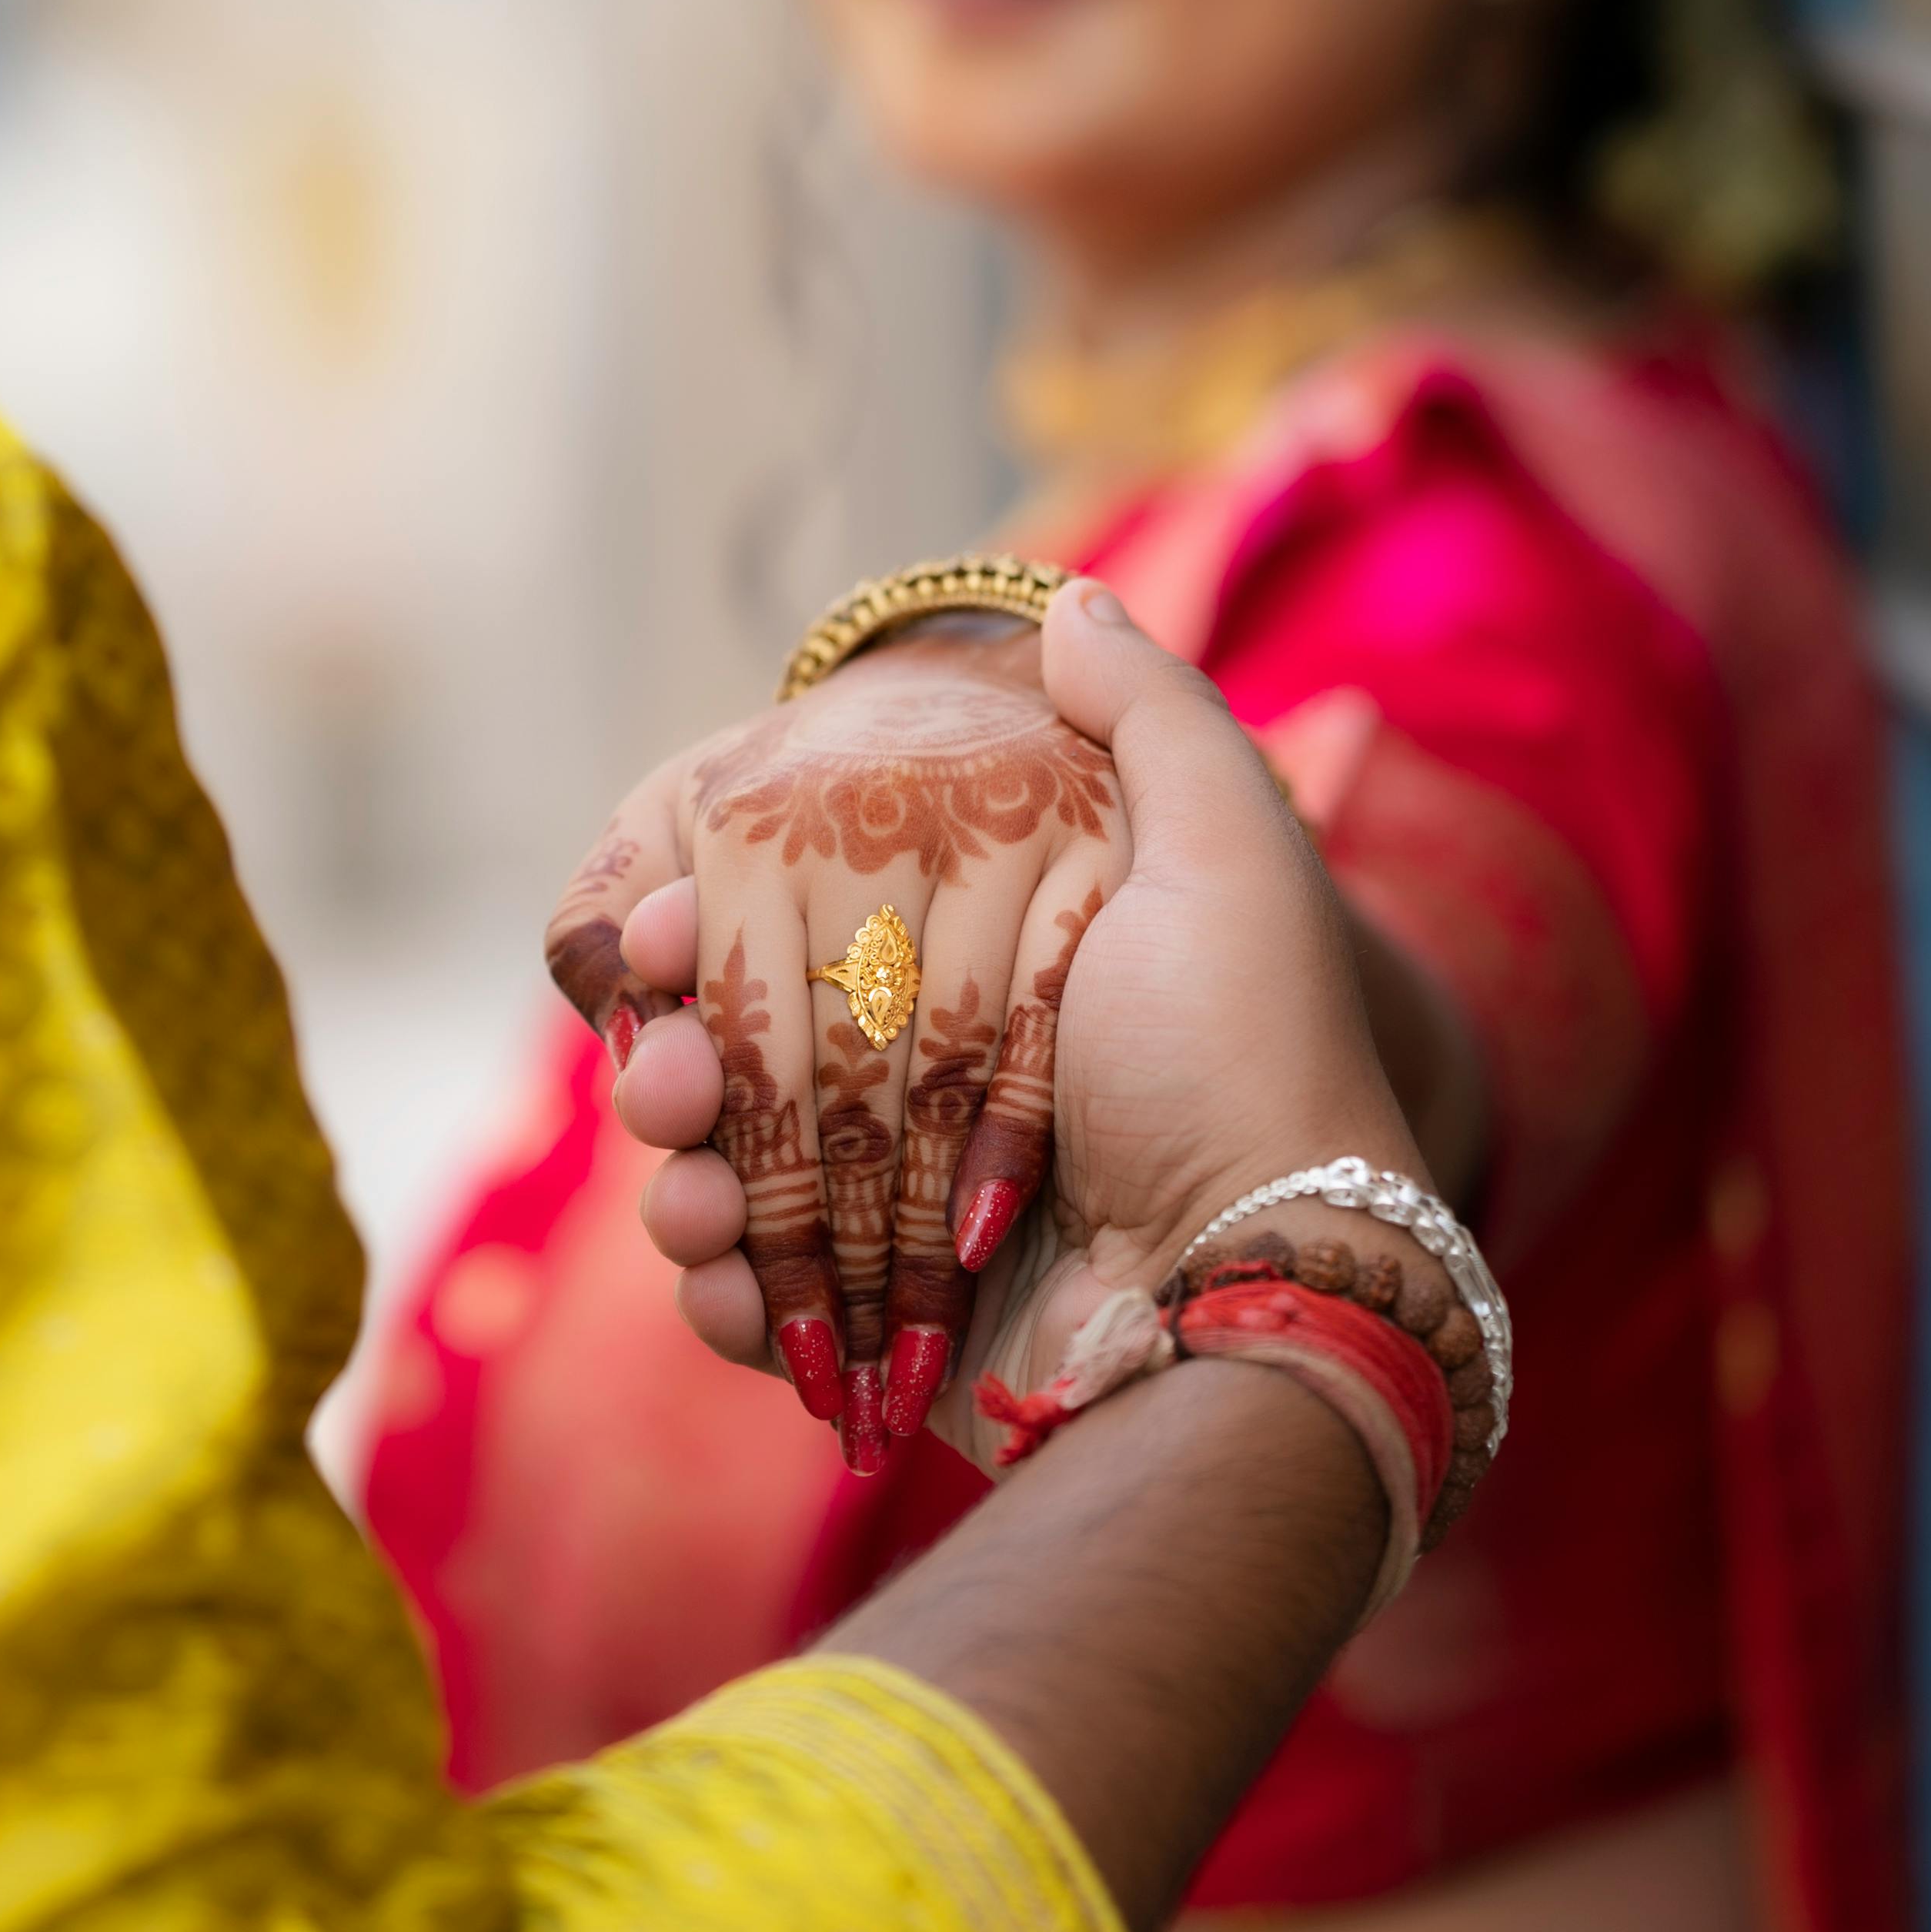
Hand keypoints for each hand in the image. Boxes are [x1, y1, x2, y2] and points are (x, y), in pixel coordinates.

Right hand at [614, 585, 1417, 1421]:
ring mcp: (906, 1216)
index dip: (707, 935)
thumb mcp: (1231, 852)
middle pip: (739, 1059)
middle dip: (677, 1070)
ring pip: (728, 1181)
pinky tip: (733, 1284)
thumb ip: (1153, 717)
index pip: (795, 934)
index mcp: (983, 970)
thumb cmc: (1248, 1058)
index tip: (664, 940)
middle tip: (662, 1079)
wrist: (1268, 1279)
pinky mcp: (889, 1327)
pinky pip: (759, 1304)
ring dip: (686, 1184)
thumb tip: (1070, 603)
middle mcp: (937, 1086)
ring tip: (695, 1197)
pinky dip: (726, 1296)